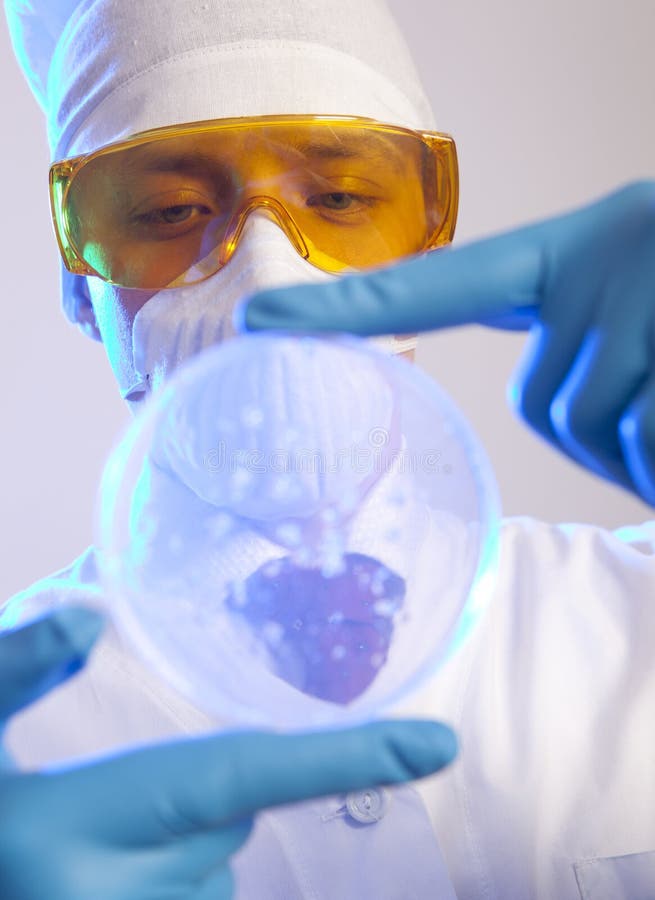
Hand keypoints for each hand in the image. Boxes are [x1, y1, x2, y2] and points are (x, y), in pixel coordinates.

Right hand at [0, 607, 456, 898]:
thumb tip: (88, 612)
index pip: (235, 777)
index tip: (438, 746)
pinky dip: (176, 868)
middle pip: (226, 814)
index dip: (346, 758)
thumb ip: (15, 669)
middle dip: (191, 789)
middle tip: (104, 797)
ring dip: (178, 835)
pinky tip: (106, 872)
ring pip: (216, 857)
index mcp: (76, 827)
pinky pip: (202, 889)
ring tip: (83, 846)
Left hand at [244, 182, 654, 505]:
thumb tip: (564, 419)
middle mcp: (598, 263)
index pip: (433, 284)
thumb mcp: (638, 299)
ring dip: (643, 445)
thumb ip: (581, 352)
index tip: (260, 328)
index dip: (346, 310)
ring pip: (594, 430)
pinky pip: (644, 443)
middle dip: (597, 427)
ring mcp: (644, 302)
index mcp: (570, 249)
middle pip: (540, 405)